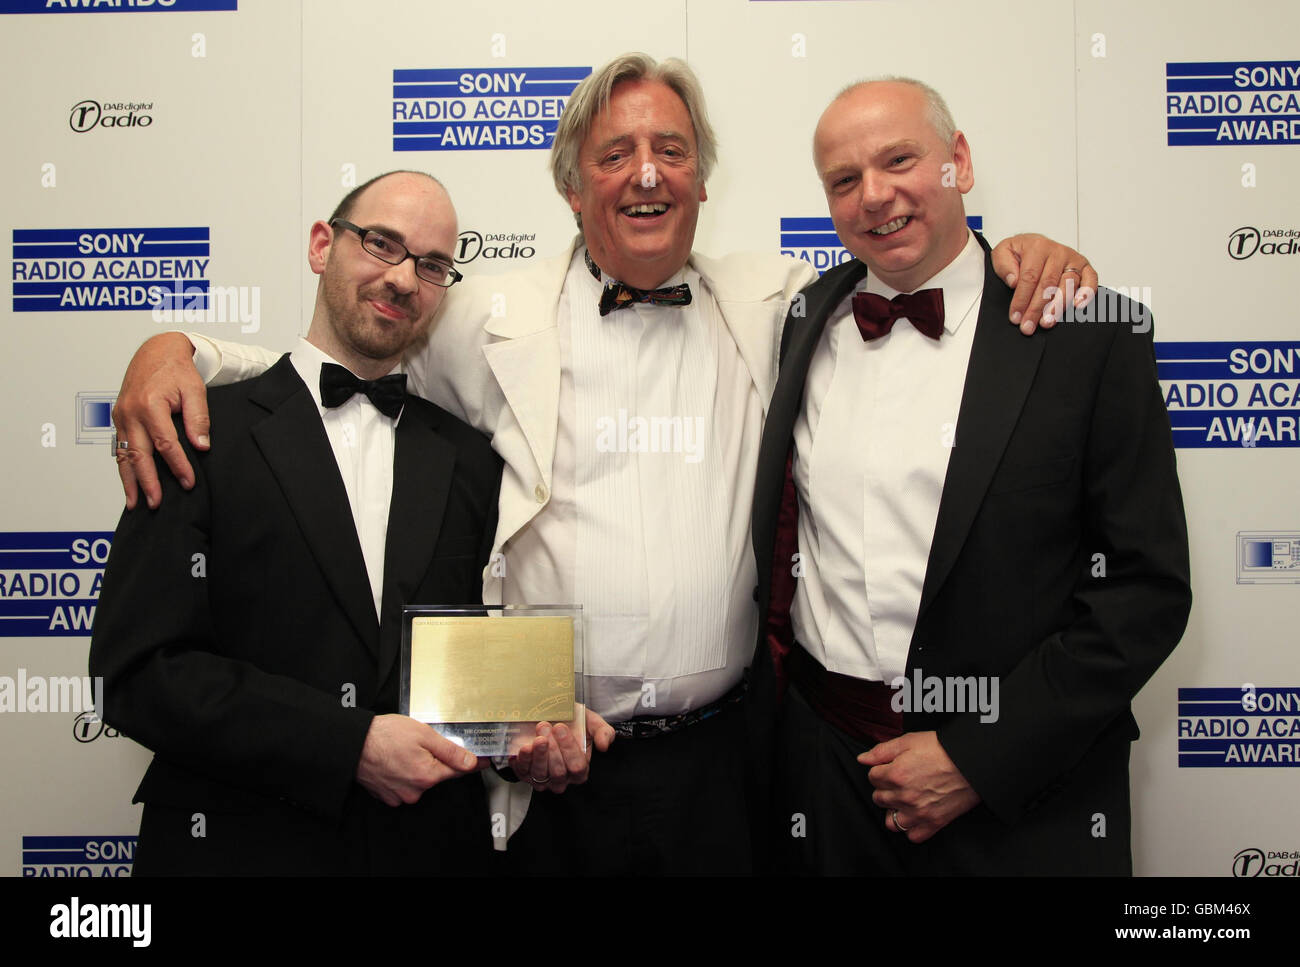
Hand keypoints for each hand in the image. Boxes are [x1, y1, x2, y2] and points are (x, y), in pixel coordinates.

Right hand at [112, 332, 208, 509]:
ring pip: (123, 455)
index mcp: (150, 405)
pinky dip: (124, 467)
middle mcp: (131, 412)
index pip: (166, 444)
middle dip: (148, 482)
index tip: (189, 482)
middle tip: (156, 503)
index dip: (178, 466)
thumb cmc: (177, 370)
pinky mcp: (119, 418)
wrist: (156, 351)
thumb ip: (198, 418)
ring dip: (129, 481)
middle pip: (139, 455)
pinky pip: (120, 447)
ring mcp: (121, 416)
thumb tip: (201, 446)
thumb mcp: (195, 390)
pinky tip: (129, 483)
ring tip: (135, 503)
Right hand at [356, 713, 483, 806]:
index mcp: (427, 775)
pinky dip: (403, 775)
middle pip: (437, 775)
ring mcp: (401, 796)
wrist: (353, 744)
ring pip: (420, 780)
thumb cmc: (385, 736)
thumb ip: (449, 750)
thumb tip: (470, 762)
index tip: (483, 761)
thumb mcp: (423, 734)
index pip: (458, 771)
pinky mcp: (388, 797)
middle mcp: (415, 791)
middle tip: (420, 744)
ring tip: (403, 751)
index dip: (471, 763)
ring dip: (417, 767)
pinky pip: (404, 786)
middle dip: (434, 760)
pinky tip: (395, 761)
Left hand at [511, 707, 613, 793]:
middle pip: (558, 772)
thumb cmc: (573, 722)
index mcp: (580, 769)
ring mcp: (543, 779)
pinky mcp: (526, 774)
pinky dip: (523, 760)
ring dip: (538, 755)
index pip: (577, 766)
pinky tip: (525, 747)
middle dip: (552, 749)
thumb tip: (604, 746)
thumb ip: (604, 732)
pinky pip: (523, 772)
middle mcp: (562, 778)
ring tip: (537, 737)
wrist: (551, 718)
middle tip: (546, 727)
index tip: (561, 727)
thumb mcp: (592, 723)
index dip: (569, 748)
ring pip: (541, 774)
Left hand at [858, 731, 980, 843]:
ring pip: (891, 821)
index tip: (890, 768)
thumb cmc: (943, 749)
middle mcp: (905, 796)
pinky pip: (913, 835)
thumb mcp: (909, 741)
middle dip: (885, 788)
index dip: (880, 770)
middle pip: (879, 798)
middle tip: (898, 781)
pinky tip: (914, 814)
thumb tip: (863, 759)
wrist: (972, 762)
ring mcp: (919, 812)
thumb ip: (882, 751)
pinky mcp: (934, 823)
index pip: (872, 777)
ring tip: (903, 800)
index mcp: (896, 774)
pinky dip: (911, 828)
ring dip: (893, 810)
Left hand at [991, 233, 1097, 334]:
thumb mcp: (1004, 252)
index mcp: (1037, 247)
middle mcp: (1058, 252)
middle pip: (1048, 284)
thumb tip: (1013, 281)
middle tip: (1028, 326)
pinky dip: (1087, 293)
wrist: (1035, 244)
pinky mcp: (1085, 267)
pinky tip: (1078, 306)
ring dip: (1058, 306)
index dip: (1021, 299)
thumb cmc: (1020, 252)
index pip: (1029, 277)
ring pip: (1067, 285)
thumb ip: (1003, 264)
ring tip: (1047, 322)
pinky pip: (1091, 279)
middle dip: (1036, 309)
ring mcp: (1073, 259)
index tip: (1015, 316)